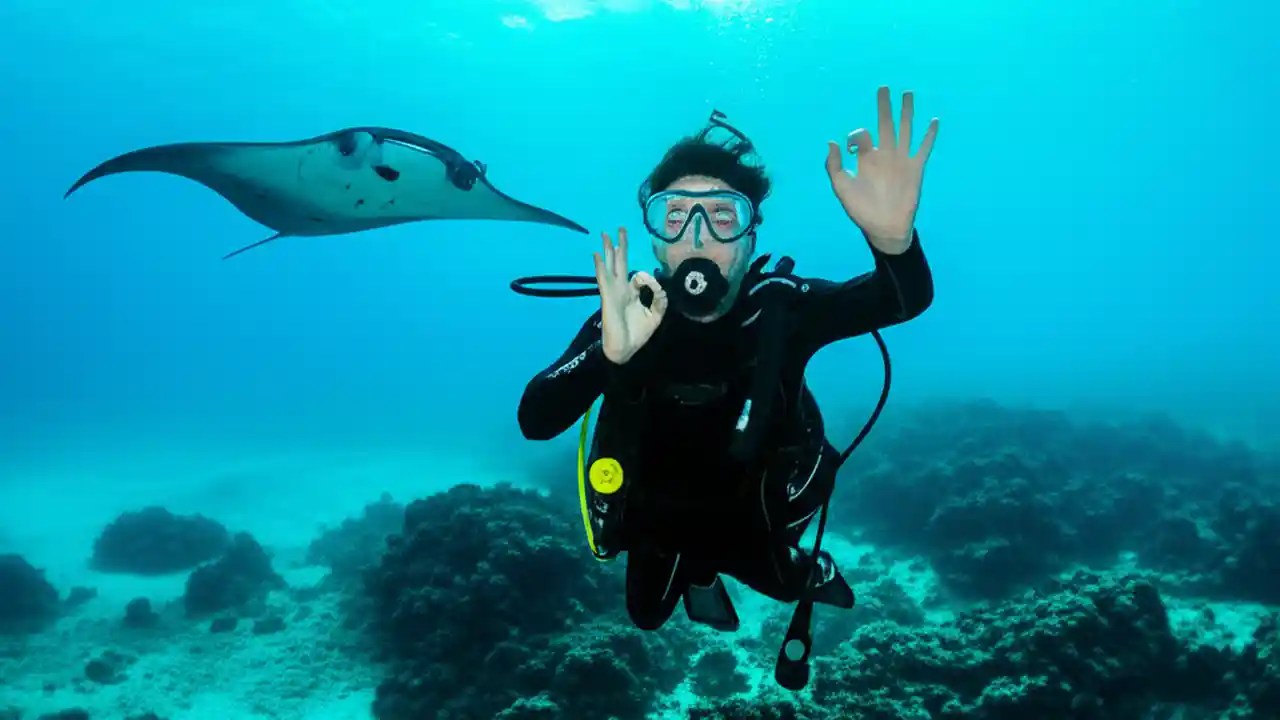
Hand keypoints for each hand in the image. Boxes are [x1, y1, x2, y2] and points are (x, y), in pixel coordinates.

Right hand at [593, 227, 666, 364]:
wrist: (624, 349)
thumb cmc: (638, 334)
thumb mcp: (655, 315)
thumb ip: (659, 300)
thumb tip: (658, 285)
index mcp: (631, 293)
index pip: (639, 276)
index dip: (650, 280)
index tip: (656, 290)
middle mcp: (621, 289)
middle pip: (621, 262)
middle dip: (621, 245)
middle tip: (620, 228)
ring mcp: (613, 291)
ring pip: (610, 265)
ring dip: (608, 249)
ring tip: (605, 233)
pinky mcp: (608, 296)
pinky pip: (603, 278)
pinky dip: (600, 265)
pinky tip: (597, 254)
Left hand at [825, 85, 938, 253]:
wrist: (883, 228)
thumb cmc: (861, 210)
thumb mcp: (842, 187)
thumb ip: (834, 166)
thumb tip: (831, 141)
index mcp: (865, 159)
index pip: (862, 136)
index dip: (856, 136)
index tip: (852, 147)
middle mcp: (884, 155)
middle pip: (885, 124)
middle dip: (884, 107)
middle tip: (883, 88)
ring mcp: (901, 160)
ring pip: (905, 130)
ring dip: (907, 112)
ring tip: (908, 93)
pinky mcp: (915, 168)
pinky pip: (924, 148)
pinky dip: (930, 135)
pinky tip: (934, 121)